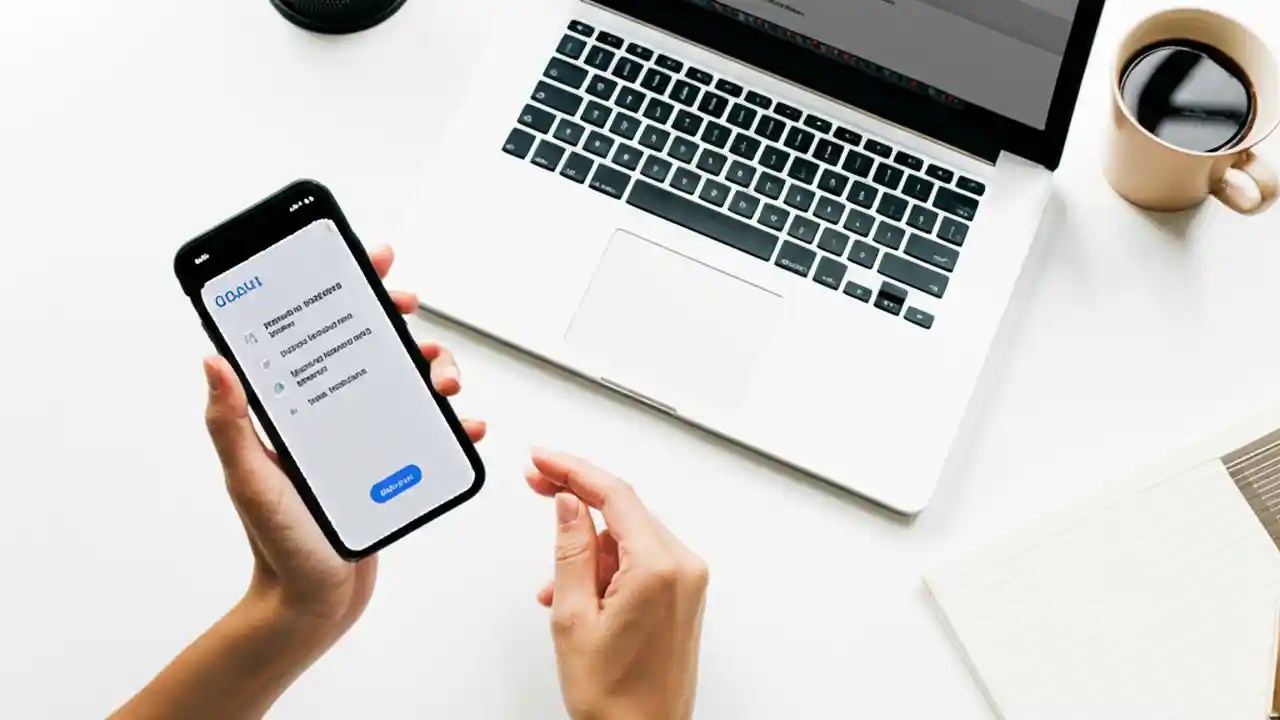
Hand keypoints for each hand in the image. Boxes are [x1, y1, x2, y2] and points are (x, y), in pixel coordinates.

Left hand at [203, 245, 485, 648]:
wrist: (313, 603)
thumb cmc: (276, 544)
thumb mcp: (250, 479)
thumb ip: (230, 422)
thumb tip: (212, 359)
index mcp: (293, 406)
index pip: (317, 330)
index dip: (345, 287)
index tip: (370, 261)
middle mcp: (330, 413)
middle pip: (371, 344)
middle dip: (398, 318)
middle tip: (410, 310)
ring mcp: (364, 437)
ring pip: (408, 381)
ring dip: (435, 366)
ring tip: (445, 381)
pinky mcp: (393, 463)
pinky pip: (431, 430)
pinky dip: (455, 422)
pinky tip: (467, 425)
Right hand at [526, 450, 708, 719]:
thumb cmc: (615, 697)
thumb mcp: (573, 616)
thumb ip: (570, 550)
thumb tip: (569, 503)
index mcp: (659, 568)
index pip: (614, 495)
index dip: (573, 469)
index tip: (543, 458)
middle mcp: (683, 568)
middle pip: (623, 509)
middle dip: (577, 501)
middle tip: (537, 484)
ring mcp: (687, 581)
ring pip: (627, 536)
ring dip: (587, 550)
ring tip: (558, 589)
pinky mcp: (683, 594)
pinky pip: (639, 560)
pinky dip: (605, 568)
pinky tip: (580, 594)